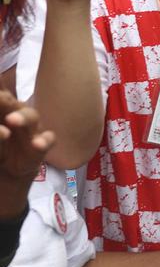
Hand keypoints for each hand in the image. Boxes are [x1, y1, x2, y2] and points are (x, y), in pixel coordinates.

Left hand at [0, 91, 55, 217]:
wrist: (6, 174)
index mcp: (2, 109)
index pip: (2, 96)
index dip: (0, 92)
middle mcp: (16, 114)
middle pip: (12, 102)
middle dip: (4, 100)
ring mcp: (31, 129)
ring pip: (31, 117)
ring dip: (22, 118)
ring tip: (11, 121)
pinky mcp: (40, 146)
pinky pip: (47, 140)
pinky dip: (44, 141)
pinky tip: (37, 143)